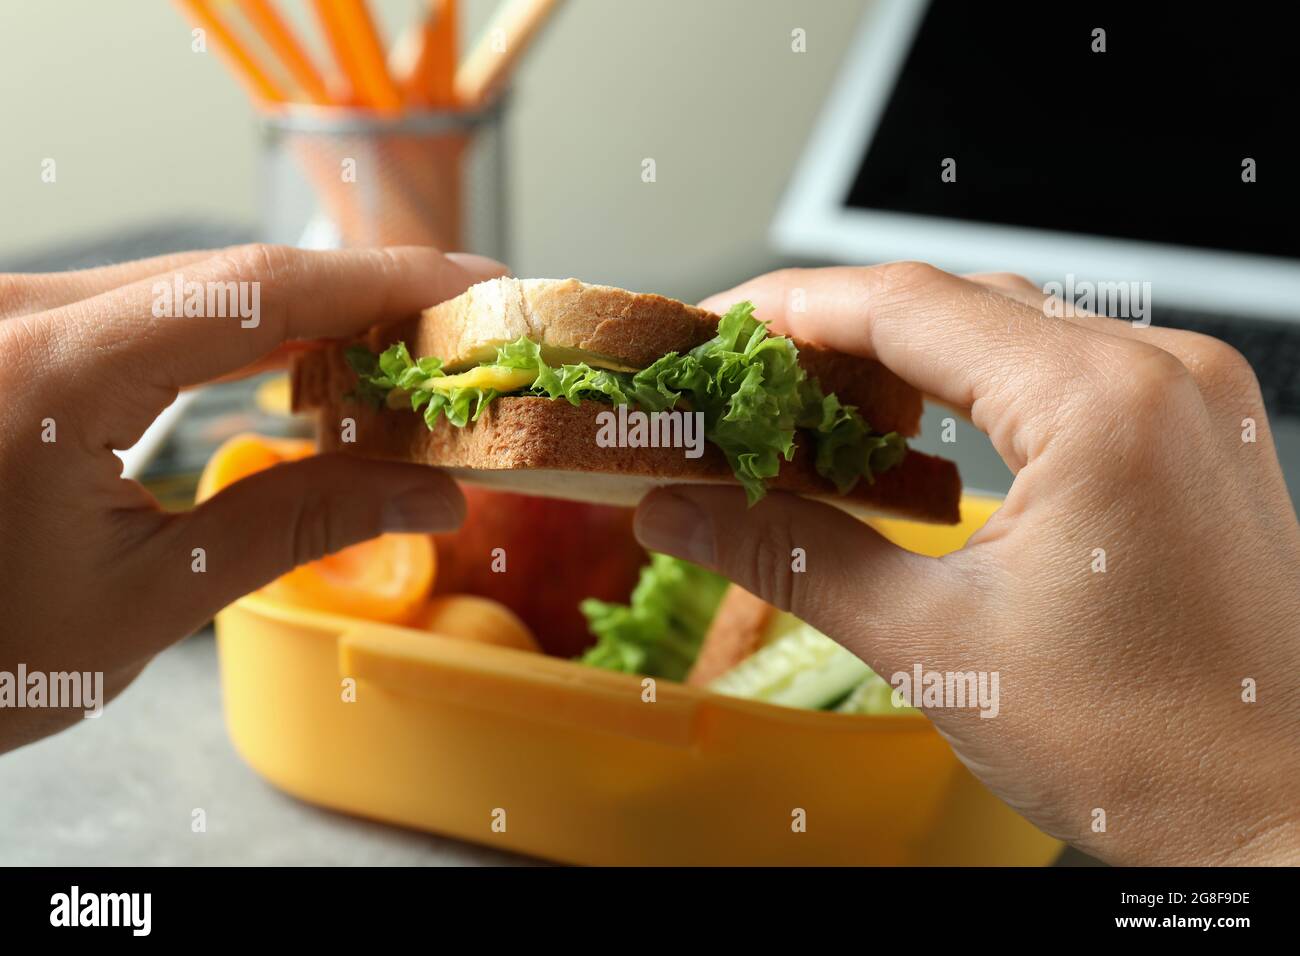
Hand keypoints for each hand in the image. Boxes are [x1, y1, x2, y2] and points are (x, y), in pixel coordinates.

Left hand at [0, 244, 503, 752]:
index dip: (379, 280)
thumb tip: (433, 494)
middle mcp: (13, 314)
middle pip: (225, 274)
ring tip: (399, 352)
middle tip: (453, 331)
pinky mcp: (8, 332)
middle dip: (355, 298)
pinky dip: (233, 330)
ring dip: (300, 314)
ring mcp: (4, 315)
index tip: (469, 284)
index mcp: (49, 376)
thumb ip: (297, 526)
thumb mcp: (148, 599)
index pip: (254, 291)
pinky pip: (143, 308)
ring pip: (186, 284)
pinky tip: (298, 358)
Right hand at [635, 262, 1299, 864]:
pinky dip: (972, 387)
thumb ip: (793, 556)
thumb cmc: (1150, 748)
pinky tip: (914, 435)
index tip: (708, 332)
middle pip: (952, 302)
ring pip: (1008, 329)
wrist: (1289, 816)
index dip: (785, 307)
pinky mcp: (1195, 433)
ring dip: (901, 358)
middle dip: (831, 331)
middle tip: (740, 382)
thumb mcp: (937, 645)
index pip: (902, 303)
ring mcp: (1190, 396)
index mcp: (1100, 404)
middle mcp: (1160, 371)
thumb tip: (680, 511)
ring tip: (807, 411)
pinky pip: (1061, 369)